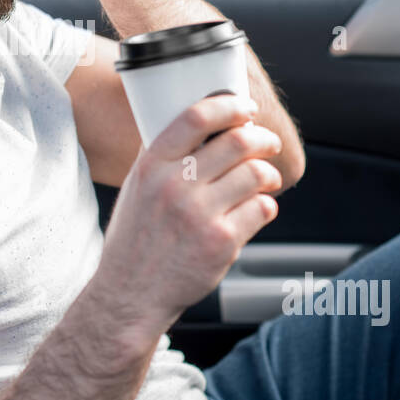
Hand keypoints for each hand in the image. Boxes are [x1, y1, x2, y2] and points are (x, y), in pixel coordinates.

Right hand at [90, 93, 283, 345]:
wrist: (130, 293)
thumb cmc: (135, 239)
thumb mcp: (136, 187)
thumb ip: (163, 156)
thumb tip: (200, 123)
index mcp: (152, 166)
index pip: (196, 117)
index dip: (229, 105)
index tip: (245, 108)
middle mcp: (174, 186)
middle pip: (237, 141)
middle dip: (262, 138)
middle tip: (267, 144)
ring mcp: (199, 215)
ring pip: (256, 173)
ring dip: (269, 173)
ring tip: (266, 178)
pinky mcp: (221, 242)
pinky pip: (262, 208)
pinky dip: (266, 204)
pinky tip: (257, 208)